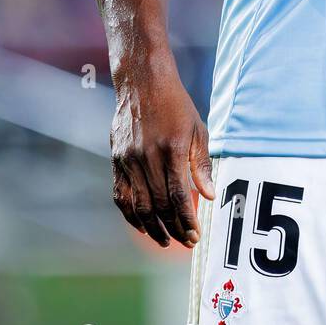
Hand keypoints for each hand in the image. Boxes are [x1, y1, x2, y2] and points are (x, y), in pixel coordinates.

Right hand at [110, 61, 214, 247]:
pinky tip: (142, 225)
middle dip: (173, 228)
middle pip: (158, 205)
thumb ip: (201, 164)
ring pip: (138, 205)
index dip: (186, 221)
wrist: (143, 82)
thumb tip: (209, 196)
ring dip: (152, 228)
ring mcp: (128, 160)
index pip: (177, 197)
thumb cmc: (176, 104)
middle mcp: (147, 157)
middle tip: (185, 242)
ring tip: (166, 240)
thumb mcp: (197, 129)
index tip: (195, 237)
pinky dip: (130, 214)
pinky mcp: (116, 159)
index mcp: (171, 150)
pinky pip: (120, 195)